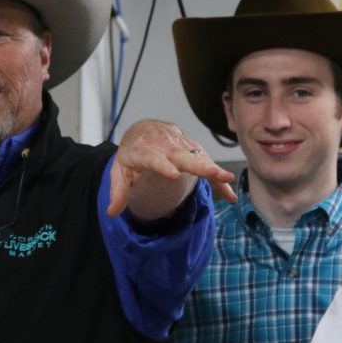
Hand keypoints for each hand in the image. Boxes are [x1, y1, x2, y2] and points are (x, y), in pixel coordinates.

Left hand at [107, 120, 236, 220]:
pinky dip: (218, 177)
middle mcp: (166, 146)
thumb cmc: (132, 152)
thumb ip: (118, 191)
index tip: (174, 174)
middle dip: (198, 164)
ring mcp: (181, 145)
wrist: (144, 130)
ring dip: (213, 169)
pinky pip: (206, 162)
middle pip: (183, 155)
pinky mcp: (192, 148)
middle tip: (213, 173)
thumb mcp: (119, 170)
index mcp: (145, 151)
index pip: (155, 158)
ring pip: (198, 157)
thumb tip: (112, 212)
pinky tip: (229, 193)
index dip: (164, 165)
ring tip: (227, 180)